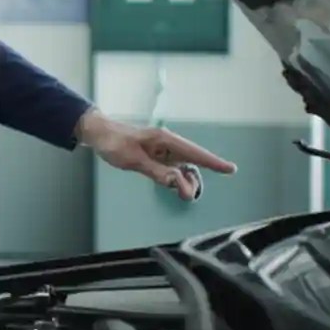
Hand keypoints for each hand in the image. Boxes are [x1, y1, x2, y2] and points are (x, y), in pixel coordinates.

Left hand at [75, 109, 236, 200]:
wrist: (98, 134)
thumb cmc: (114, 143)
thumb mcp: (133, 160)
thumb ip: (156, 172)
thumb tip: (178, 182)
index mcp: (165, 140)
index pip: (194, 153)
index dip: (213, 162)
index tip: (231, 169)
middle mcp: (168, 144)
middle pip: (192, 164)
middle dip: (193, 180)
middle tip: (186, 195)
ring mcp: (163, 151)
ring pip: (183, 169)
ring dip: (183, 181)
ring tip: (179, 192)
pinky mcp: (157, 157)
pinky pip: (172, 170)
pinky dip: (174, 179)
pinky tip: (171, 184)